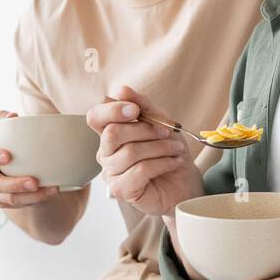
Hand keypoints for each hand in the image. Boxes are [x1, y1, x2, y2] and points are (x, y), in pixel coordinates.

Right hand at [0, 110, 59, 208]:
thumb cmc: (4, 142)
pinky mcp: (3, 201)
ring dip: (31, 196)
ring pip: (9, 199)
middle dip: (14, 184)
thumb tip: (12, 116)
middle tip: (34, 181)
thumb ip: (2, 118)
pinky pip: (19, 204)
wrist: (6, 164)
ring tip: (51, 189)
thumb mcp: (1, 129)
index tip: (8, 155)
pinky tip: (51, 192)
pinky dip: (36, 199)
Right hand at [86, 84, 203, 216]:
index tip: (136, 110)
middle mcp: (106, 152)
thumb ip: (143, 106)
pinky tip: (174, 162)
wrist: (184, 183)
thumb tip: (122, 90)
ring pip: (131, 152)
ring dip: (160, 147)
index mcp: (111, 133)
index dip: (112, 110)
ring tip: (177, 149)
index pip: (95, 117)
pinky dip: (163, 163)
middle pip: (113, 133)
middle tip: (167, 132)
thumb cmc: (170, 152)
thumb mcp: (162, 123)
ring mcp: (111, 172)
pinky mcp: (121, 189)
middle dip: (145, 130)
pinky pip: (140, 170)